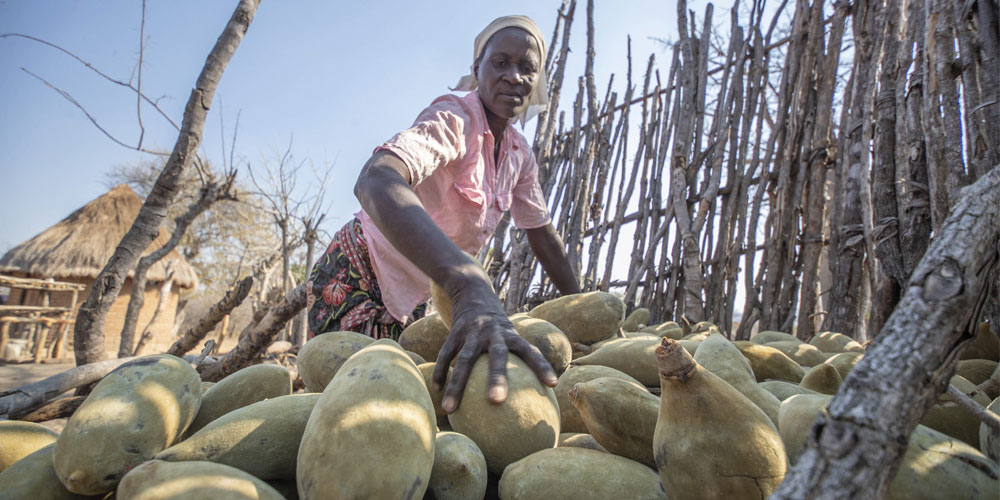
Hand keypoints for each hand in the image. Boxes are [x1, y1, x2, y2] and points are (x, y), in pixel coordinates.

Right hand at [431, 282, 556, 412]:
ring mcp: (473, 332)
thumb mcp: (510, 335)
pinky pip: (446, 354)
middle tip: (497, 401)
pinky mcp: (455, 332)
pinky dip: (441, 372)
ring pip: (465, 360)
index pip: (530, 351)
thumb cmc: (498, 328)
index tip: (553, 384)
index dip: (542, 366)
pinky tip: (437, 391)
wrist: (473, 292)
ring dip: (457, 385)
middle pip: (497, 356)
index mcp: (511, 335)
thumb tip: (532, 393)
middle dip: (497, 377)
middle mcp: (494, 333)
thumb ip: (518, 358)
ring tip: (450, 409)